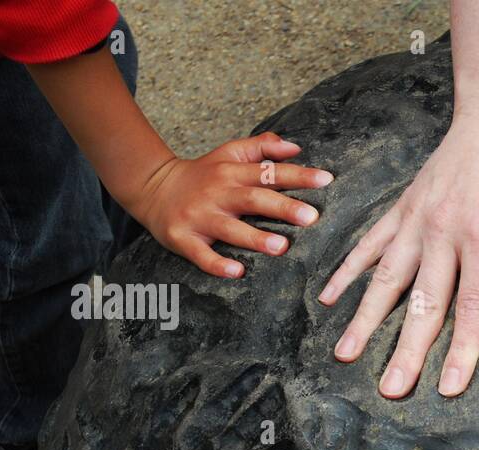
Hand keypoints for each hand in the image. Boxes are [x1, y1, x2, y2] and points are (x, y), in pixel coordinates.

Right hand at [129, 132, 330, 278]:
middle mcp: (218, 193)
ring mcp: (200, 216)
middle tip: (311, 217)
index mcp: (232, 173)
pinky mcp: (183, 237)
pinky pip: (201, 254)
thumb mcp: (228, 153)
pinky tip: (237, 272)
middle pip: (254, 199)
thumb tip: (296, 147)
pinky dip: (217, 264)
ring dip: (255, 238)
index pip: (270, 172)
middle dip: (282, 207)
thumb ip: (261, 148)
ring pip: (230, 228)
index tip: (326, 180)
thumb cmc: (202, 175)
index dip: (298, 175)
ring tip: (281, 247)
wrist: (152, 187)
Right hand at [319, 111, 478, 397]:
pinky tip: (329, 298)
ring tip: (344, 354)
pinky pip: (370, 243)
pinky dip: (348, 270)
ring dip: (365, 318)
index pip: (472, 309)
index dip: (461, 352)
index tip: (446, 390)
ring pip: (386, 278)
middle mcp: (442, 231)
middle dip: (405, 351)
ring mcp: (416, 219)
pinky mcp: (402, 208)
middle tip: (390, 390)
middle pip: (422, 303)